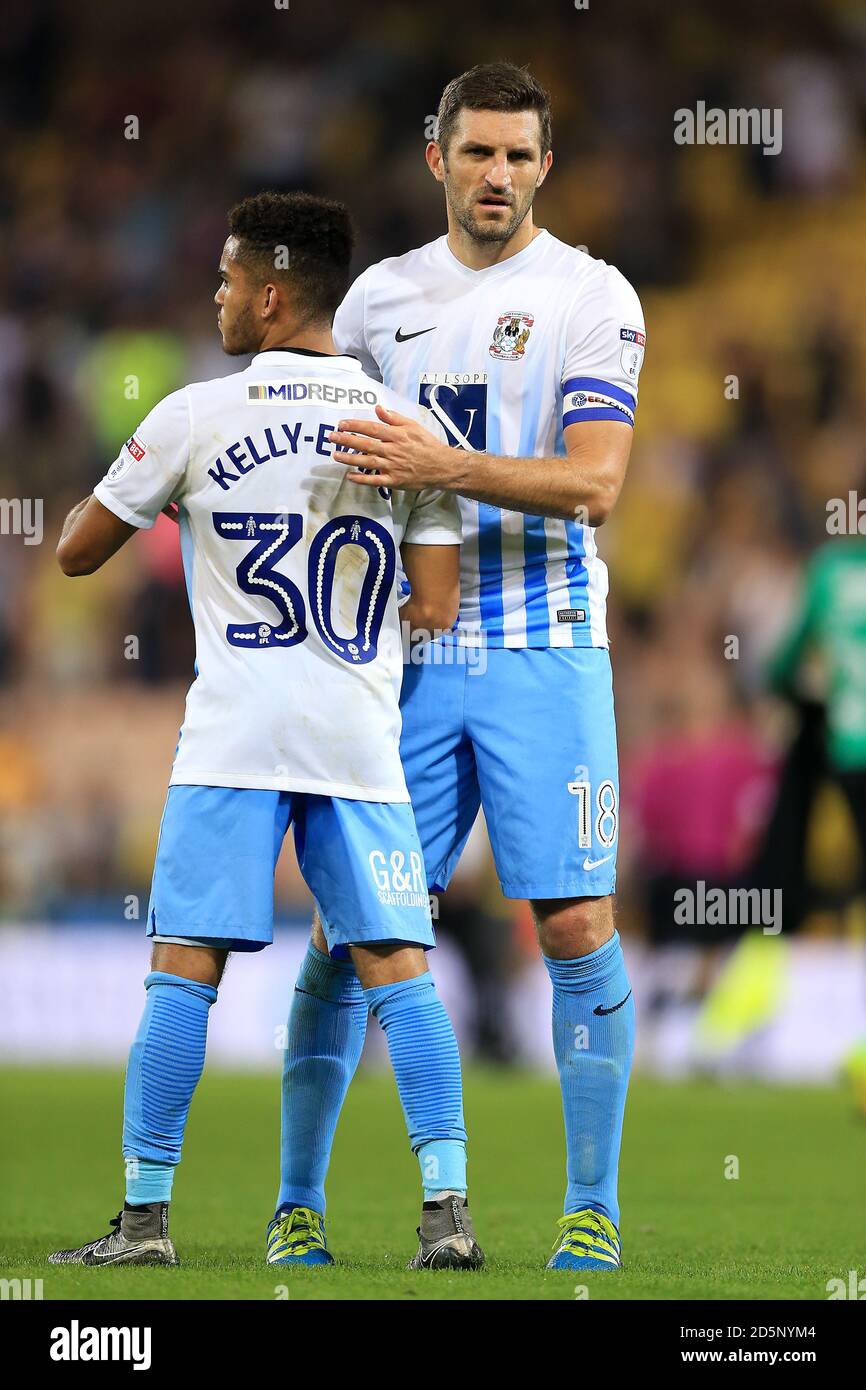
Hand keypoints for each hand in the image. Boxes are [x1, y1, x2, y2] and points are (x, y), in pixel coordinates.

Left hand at [328, 404, 457, 490]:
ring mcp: (392, 466)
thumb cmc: (426, 444)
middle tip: (331, 437)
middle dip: (347, 440)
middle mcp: (392, 450)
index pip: (372, 428)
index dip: (355, 425)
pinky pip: (375, 480)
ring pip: (367, 461)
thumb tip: (378, 408)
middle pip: (365, 444)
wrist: (441, 466)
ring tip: (335, 455)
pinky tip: (350, 476)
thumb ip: (394, 418)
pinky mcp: (394, 481)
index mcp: (397, 435)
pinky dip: (362, 479)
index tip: (341, 424)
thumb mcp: (413, 426)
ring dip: (350, 459)